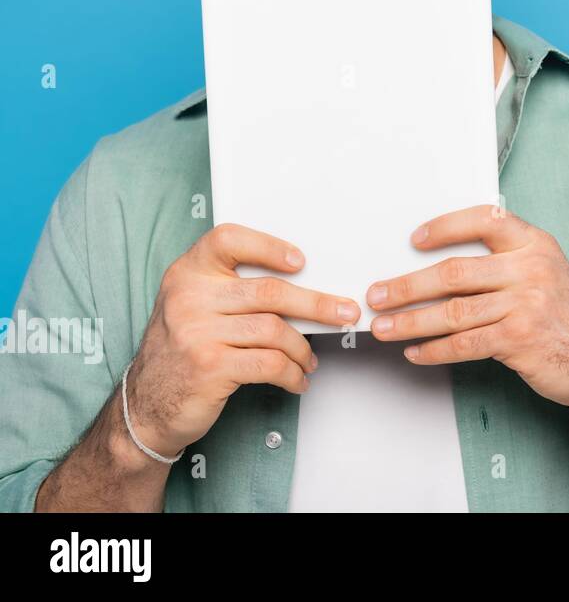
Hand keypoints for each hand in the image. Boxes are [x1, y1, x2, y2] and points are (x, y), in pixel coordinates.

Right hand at [126, 223, 361, 458]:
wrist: (145, 407)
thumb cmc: (181, 353)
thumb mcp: (193, 308)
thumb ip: (230, 290)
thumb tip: (301, 286)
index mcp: (187, 274)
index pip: (229, 240)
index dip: (268, 246)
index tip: (300, 261)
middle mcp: (189, 298)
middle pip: (270, 291)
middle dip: (316, 305)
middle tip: (344, 312)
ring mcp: (197, 332)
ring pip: (275, 330)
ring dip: (302, 348)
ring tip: (309, 359)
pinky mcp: (209, 367)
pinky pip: (269, 364)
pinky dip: (292, 373)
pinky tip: (296, 379)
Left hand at [367, 205, 568, 413]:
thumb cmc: (568, 318)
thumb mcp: (548, 273)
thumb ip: (507, 263)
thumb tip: (443, 269)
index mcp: (535, 245)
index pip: (484, 220)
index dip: (445, 227)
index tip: (413, 240)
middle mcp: (531, 270)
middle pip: (455, 272)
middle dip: (407, 285)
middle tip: (378, 295)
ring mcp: (526, 305)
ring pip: (453, 311)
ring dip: (411, 321)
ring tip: (384, 327)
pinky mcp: (520, 340)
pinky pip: (465, 344)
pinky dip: (434, 350)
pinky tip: (416, 351)